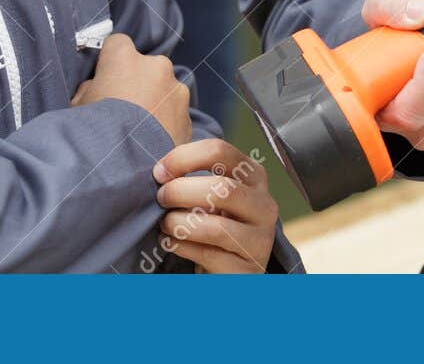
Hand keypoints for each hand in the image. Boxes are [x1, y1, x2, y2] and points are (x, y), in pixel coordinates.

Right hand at [70, 34, 191, 145]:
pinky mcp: (189, 118)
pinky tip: (151, 147)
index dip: (108, 62)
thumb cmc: (94, 133)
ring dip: (154, 105)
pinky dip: (166, 126)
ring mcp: (177, 92)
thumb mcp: (76, 107)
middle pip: (144, 68)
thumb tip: (97, 89)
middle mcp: (157, 66)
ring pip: (164, 92)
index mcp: (125, 58)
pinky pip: (175, 116)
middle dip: (136, 84)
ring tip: (138, 135)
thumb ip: (90, 90)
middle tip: (122, 112)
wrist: (124, 172)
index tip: (104, 80)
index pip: (116, 44)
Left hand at [153, 139, 277, 272]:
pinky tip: (171, 243)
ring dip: (180, 223)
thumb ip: (195, 177)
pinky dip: (181, 246)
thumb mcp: (212, 196)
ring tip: (165, 225)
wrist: (232, 272)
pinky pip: (208, 255)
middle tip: (161, 199)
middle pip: (222, 189)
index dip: (183, 158)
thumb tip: (162, 170)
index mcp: (254, 177)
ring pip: (216, 228)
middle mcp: (264, 205)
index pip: (220, 151)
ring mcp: (260, 240)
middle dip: (180, 191)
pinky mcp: (247, 269)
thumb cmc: (216, 225)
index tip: (160, 172)